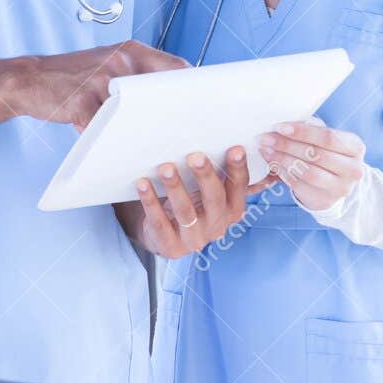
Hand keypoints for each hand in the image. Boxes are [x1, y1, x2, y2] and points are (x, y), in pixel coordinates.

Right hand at [11, 40, 188, 130]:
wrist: (29, 80)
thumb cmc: (74, 80)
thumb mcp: (107, 66)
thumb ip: (135, 78)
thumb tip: (172, 105)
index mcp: (130, 52)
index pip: (176, 67)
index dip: (192, 89)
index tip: (203, 109)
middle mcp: (120, 61)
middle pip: (162, 91)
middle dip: (175, 114)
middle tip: (187, 133)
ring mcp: (101, 81)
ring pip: (136, 114)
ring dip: (145, 132)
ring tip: (152, 147)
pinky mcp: (83, 102)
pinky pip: (107, 129)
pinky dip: (112, 142)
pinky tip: (116, 151)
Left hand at [132, 147, 249, 258]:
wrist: (165, 237)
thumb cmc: (191, 205)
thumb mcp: (207, 193)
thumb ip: (218, 174)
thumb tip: (224, 136)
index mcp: (231, 210)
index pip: (238, 188)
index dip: (238, 169)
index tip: (235, 149)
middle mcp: (217, 226)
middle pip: (214, 199)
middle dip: (205, 176)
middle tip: (196, 156)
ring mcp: (194, 239)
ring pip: (185, 211)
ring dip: (175, 187)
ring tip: (166, 168)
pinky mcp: (171, 246)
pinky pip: (160, 222)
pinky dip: (151, 202)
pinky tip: (144, 184)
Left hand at [253, 119, 364, 211]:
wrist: (337, 184)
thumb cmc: (328, 154)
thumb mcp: (326, 140)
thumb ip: (311, 130)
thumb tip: (284, 125)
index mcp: (355, 147)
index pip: (328, 137)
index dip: (303, 132)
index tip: (280, 127)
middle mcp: (353, 169)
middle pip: (316, 154)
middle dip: (288, 145)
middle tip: (267, 138)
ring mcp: (341, 188)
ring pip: (308, 172)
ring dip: (283, 159)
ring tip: (266, 150)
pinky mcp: (325, 200)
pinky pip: (300, 186)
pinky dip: (283, 173)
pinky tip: (273, 164)